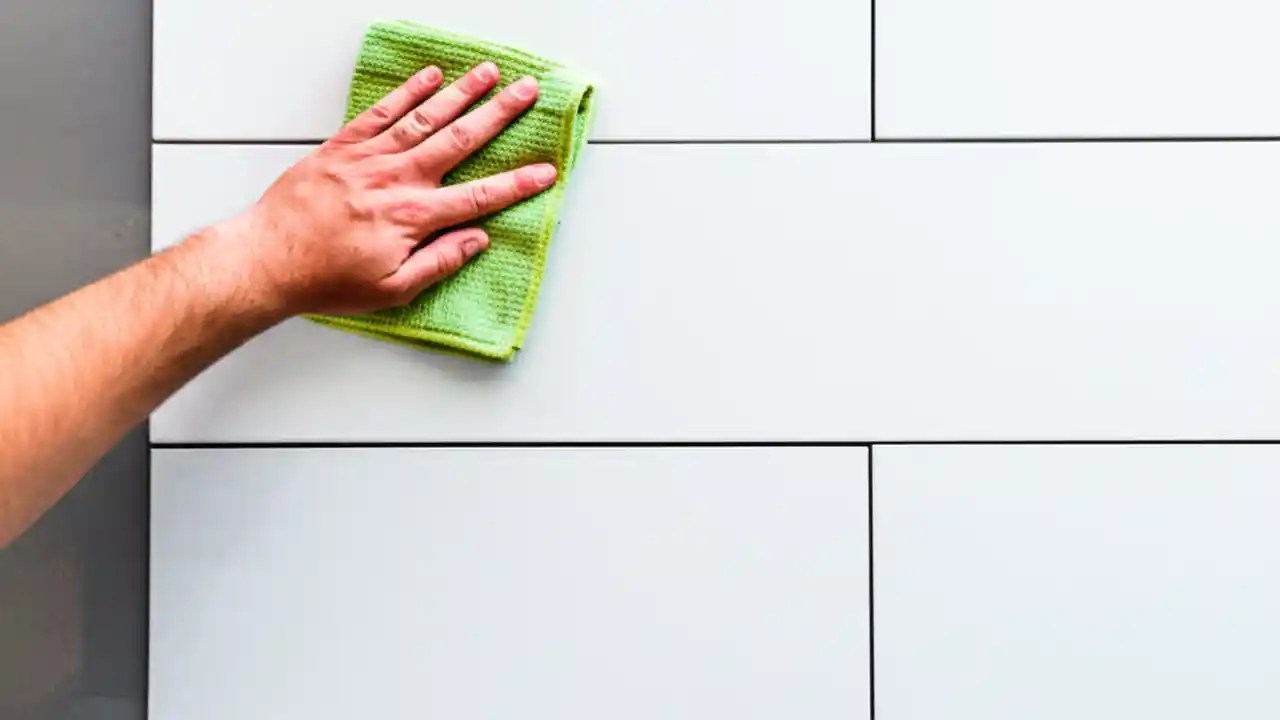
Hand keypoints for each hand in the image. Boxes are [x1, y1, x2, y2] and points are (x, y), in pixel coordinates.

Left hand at [205, 61, 556, 316]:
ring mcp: (369, 159)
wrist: (267, 259)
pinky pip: (382, 112)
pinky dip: (408, 91)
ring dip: (461, 93)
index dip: (516, 184)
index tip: (545, 171)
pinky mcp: (342, 147)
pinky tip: (431, 76)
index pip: (478, 197)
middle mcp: (396, 181)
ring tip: (489, 73)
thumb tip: (476, 241)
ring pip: (425, 118)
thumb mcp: (392, 290)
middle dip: (498, 115)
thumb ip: (439, 263)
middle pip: (460, 140)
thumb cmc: (326, 279)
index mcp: (412, 218)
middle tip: (526, 92)